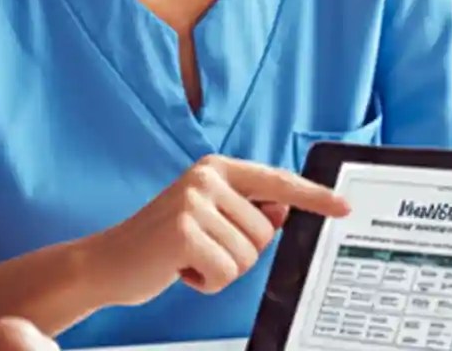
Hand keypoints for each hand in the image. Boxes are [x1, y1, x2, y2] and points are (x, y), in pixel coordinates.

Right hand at [84, 155, 350, 306]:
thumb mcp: (206, 219)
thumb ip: (246, 211)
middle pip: (265, 232)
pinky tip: (179, 269)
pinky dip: (206, 282)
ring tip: (187, 258)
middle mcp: (206, 178)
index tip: (344, 207)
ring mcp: (194, 201)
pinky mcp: (184, 231)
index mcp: (215, 169)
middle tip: (200, 249)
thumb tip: (283, 211)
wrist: (107, 262)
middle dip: (238, 253)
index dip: (314, 197)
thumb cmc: (158, 243)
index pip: (277, 181)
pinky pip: (226, 272)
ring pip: (248, 255)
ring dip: (221, 269)